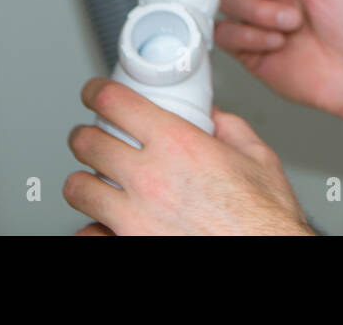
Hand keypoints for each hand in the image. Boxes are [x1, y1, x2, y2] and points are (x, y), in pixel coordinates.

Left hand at [63, 77, 313, 234]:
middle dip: (84, 136)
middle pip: (86, 143)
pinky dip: (92, 226)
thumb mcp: (258, 157)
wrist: (265, 251)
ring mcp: (133, 217)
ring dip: (84, 181)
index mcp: (179, 144)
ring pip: (77, 188)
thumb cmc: (263, 217)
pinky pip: (87, 233)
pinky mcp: (127, 244)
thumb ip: (231, 129)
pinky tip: (104, 222)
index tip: (94, 92)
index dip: (97, 91)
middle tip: (90, 136)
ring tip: (95, 180)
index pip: (116, 102)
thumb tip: (213, 117)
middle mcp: (149, 178)